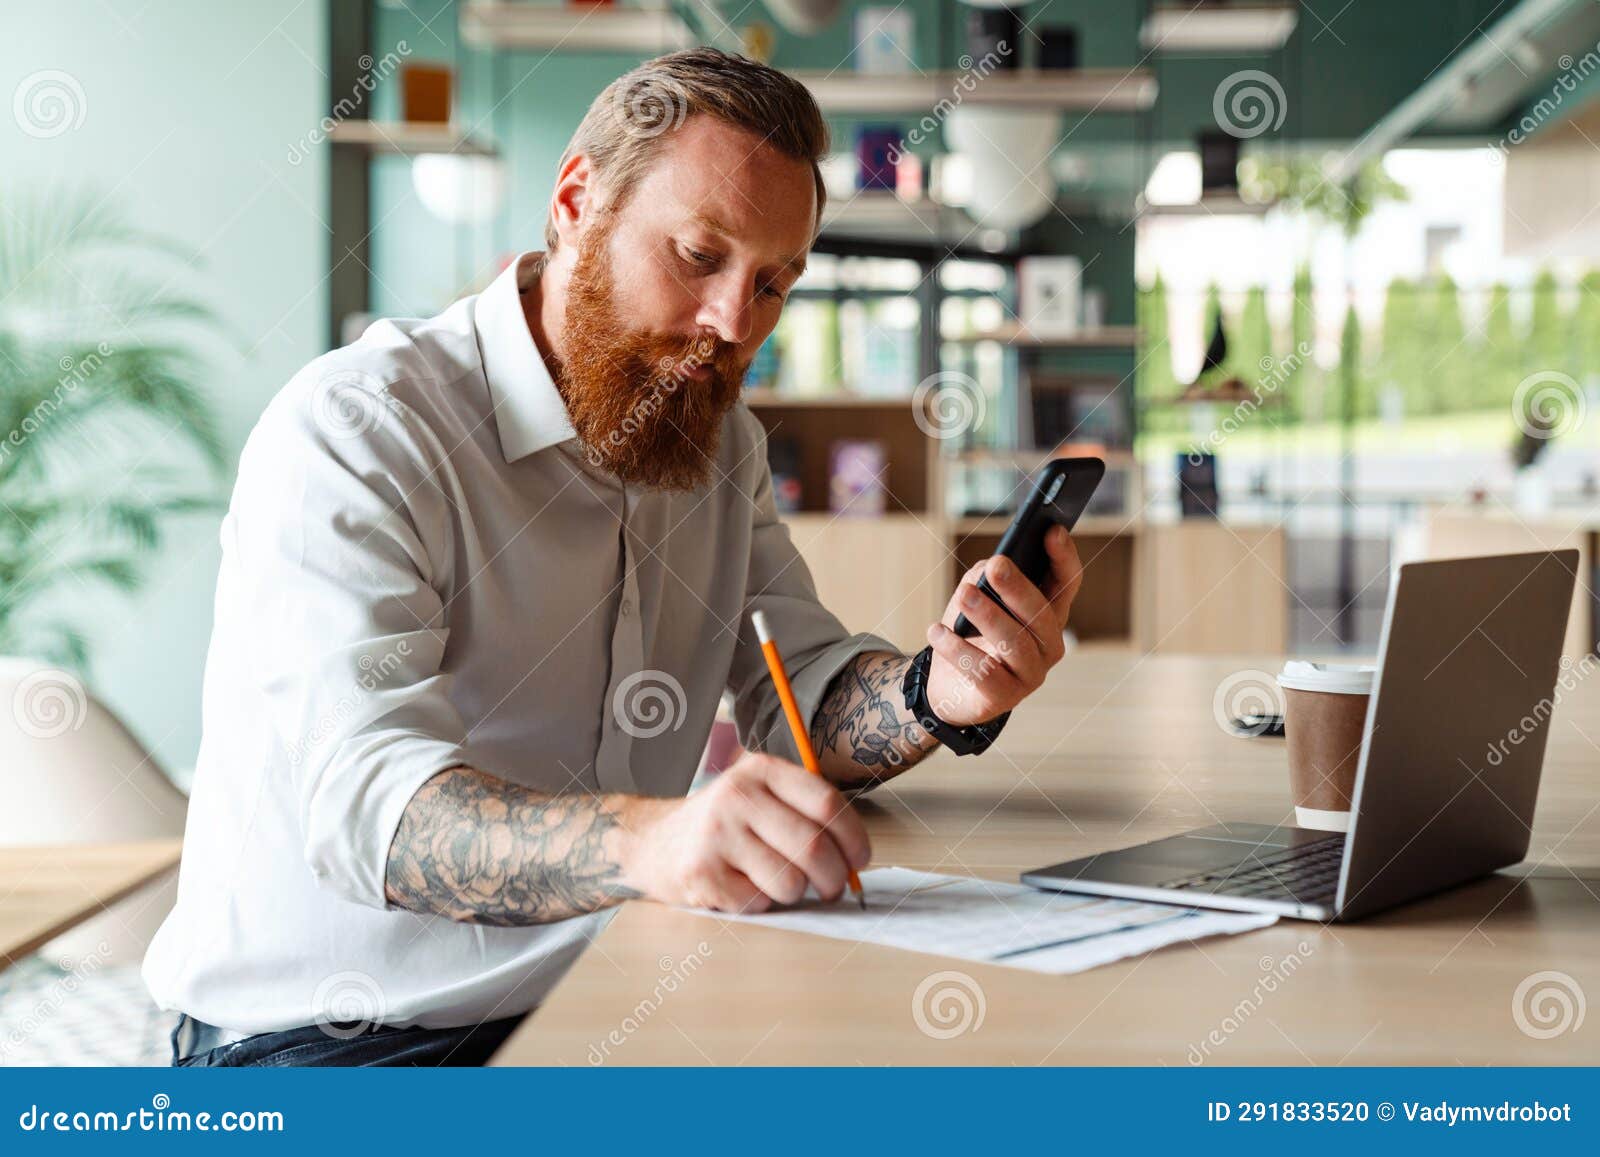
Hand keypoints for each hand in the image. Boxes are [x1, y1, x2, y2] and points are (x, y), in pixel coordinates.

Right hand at [618, 751, 870, 913]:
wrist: (652, 843)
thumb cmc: (723, 825)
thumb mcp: (760, 795)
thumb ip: (805, 814)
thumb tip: (855, 858)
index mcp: (761, 770)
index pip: (827, 804)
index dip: (854, 839)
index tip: (859, 860)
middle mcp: (737, 795)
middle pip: (813, 847)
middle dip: (834, 879)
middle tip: (832, 888)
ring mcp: (716, 833)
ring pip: (790, 882)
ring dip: (794, 894)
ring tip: (776, 882)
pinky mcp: (701, 872)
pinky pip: (758, 903)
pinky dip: (761, 904)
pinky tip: (741, 886)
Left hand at [924, 524, 1083, 727]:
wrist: (947, 686)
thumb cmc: (968, 633)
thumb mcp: (975, 598)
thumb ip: (986, 579)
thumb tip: (989, 569)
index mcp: (1049, 614)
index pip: (1067, 583)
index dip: (1063, 557)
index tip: (1051, 531)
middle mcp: (1048, 645)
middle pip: (1041, 614)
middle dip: (1017, 588)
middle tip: (995, 565)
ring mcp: (1030, 674)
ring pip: (1015, 643)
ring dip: (988, 617)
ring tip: (964, 596)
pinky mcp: (1004, 698)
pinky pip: (984, 673)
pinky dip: (958, 650)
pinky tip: (937, 632)